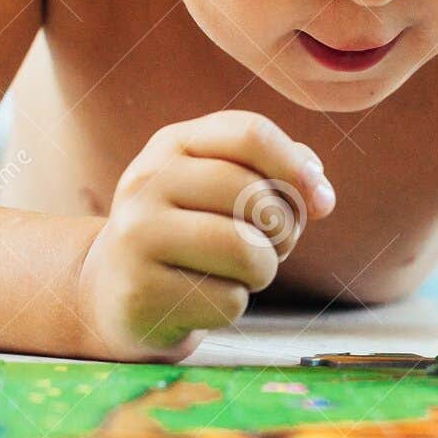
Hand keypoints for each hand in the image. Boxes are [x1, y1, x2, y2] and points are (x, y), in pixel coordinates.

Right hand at [75, 110, 334, 360]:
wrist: (116, 290)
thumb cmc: (193, 231)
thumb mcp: (226, 187)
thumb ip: (280, 173)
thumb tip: (320, 194)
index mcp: (173, 143)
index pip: (250, 133)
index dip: (297, 167)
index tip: (321, 201)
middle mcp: (147, 181)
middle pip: (254, 196)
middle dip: (285, 230)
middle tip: (272, 245)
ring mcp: (136, 236)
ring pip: (246, 251)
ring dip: (263, 270)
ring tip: (242, 271)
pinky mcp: (140, 292)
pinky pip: (227, 300)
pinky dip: (233, 305)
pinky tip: (205, 296)